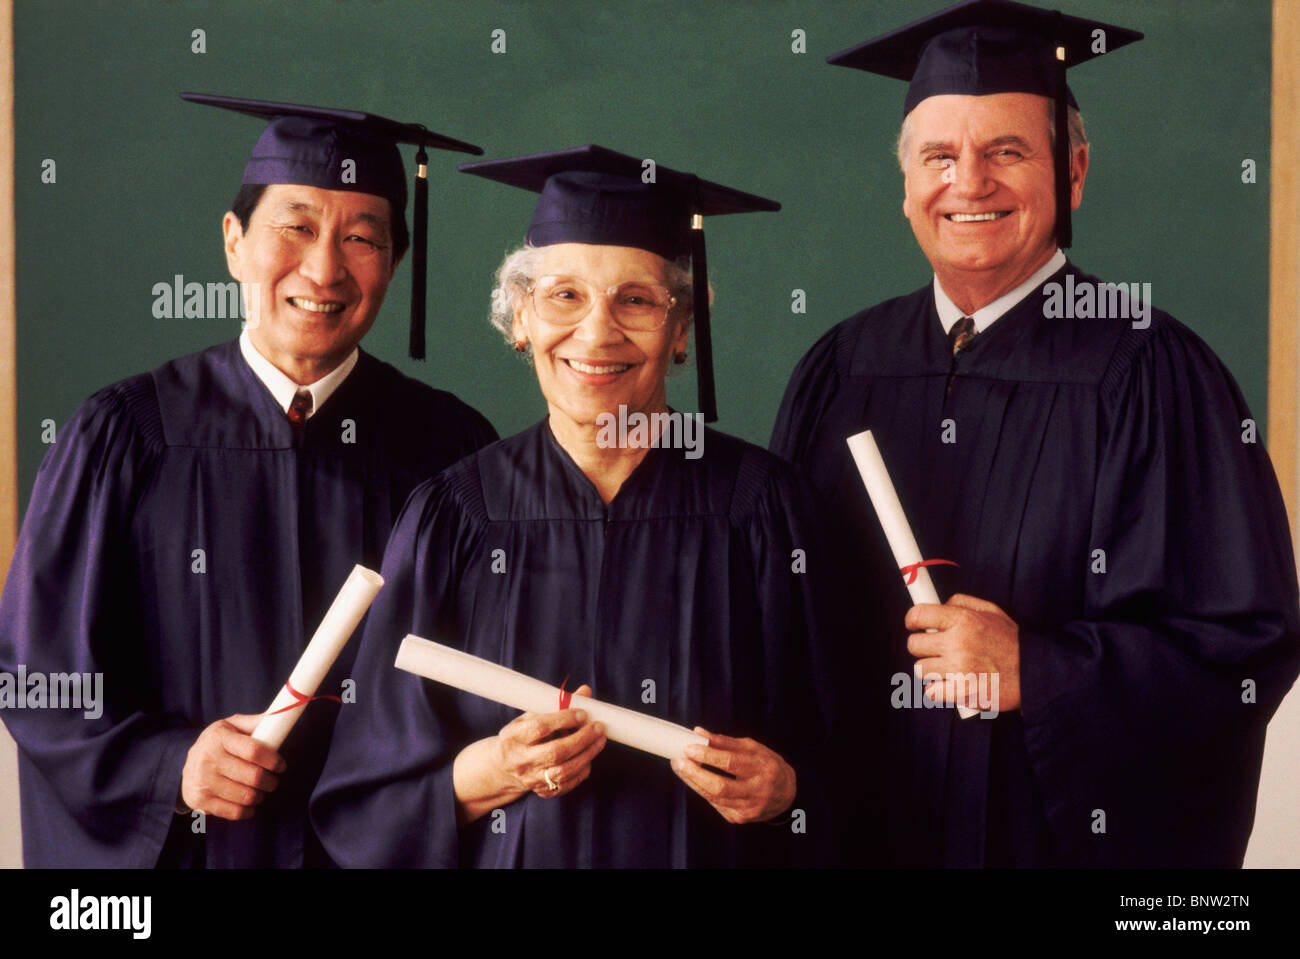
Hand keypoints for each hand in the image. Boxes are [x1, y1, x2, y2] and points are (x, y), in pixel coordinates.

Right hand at [180, 713, 284, 819]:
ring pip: (247, 796)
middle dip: (271, 781)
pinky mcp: (200, 801)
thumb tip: (279, 717)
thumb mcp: (231, 726)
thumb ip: (254, 723)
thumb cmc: (217, 743)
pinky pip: (235, 812)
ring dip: (261, 795)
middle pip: (254, 776)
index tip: (281, 765)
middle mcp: (208, 759)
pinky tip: (250, 803)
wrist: (187, 764)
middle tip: (273, 781)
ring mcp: (203, 782)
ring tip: (262, 790)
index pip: (254, 751)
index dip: (273, 760)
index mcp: (219, 738)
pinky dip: (248, 810)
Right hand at [493, 685, 605, 798]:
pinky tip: (589, 754)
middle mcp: (520, 761)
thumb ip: (558, 704)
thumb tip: (585, 692)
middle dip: (581, 738)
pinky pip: (569, 783)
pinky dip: (583, 768)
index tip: (582, 713)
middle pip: (555, 752)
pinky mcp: (543, 792)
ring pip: (564, 771)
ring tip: (600, 739)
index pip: (540, 727)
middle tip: (598, 727)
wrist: (506, 766)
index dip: (564, 719)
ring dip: (587, 753)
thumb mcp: (532, 717)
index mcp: (513, 738)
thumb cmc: (523, 735)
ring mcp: (531, 779)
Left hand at [671, 728, 795, 823]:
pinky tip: (693, 779)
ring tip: (680, 767)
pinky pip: (715, 803)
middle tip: (678, 760)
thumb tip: (699, 733)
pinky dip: (702, 790)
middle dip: (694, 773)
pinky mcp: (740, 818)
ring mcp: (748, 809)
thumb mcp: (753, 748)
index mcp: (764, 769)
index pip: (731, 763)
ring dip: (693, 781)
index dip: (707, 756)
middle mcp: (758, 792)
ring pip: (714, 797)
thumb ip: (725, 742)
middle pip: (720, 786)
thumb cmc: (767, 765)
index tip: (689, 747)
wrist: (786, 794)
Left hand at [906, 594, 1019, 711]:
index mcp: (964, 620)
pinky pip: (931, 691)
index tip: (915, 625)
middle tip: (938, 649)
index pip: (918, 614)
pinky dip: (939, 690)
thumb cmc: (1011, 642)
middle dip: (923, 647)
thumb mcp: (991, 612)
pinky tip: (952, 684)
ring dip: (932, 669)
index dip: (913, 620)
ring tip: (951, 668)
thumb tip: (938, 604)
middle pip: (914, 644)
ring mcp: (958, 669)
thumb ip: (962, 603)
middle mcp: (958, 643)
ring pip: (920, 669)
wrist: (1035, 674)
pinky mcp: (961, 692)